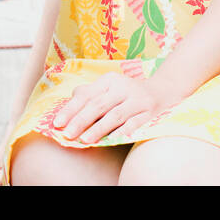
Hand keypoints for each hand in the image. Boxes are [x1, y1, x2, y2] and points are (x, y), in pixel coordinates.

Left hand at [52, 72, 175, 143]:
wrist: (161, 89)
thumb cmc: (126, 91)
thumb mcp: (108, 87)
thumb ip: (89, 93)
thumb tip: (70, 99)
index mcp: (109, 80)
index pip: (87, 95)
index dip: (71, 109)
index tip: (57, 123)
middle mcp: (123, 88)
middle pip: (99, 105)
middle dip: (81, 120)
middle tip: (68, 134)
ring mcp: (137, 100)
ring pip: (115, 115)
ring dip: (99, 128)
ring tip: (85, 139)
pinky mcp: (149, 112)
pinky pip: (134, 123)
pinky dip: (123, 131)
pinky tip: (111, 139)